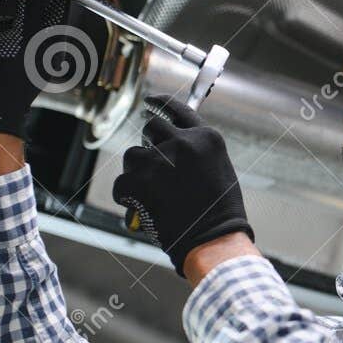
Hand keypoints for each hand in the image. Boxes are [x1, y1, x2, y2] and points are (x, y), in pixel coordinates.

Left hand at [113, 99, 255, 275]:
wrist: (213, 241)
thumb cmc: (220, 212)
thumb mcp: (218, 169)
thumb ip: (196, 151)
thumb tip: (171, 143)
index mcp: (205, 138)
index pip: (178, 108)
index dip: (160, 102)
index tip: (150, 101)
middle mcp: (181, 143)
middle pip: (151, 127)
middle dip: (149, 143)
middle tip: (153, 163)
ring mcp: (157, 161)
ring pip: (133, 156)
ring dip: (138, 172)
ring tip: (155, 194)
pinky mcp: (137, 182)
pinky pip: (122, 183)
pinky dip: (129, 196)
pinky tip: (144, 208)